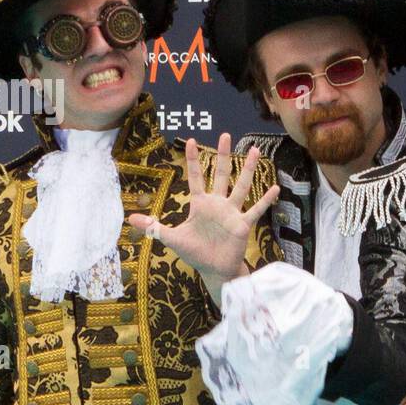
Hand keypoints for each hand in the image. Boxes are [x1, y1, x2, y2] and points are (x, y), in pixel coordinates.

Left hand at [128, 134, 279, 284]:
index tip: (192, 141)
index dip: (194, 160)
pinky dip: (265, 200)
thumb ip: (154, 227)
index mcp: (200, 204)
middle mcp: (217, 204)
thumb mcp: (172, 238)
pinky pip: (255, 209)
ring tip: (255, 150)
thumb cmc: (195, 253)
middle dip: (222, 155)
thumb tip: (130, 219)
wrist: (213, 270)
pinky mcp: (242, 224)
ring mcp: (231, 212)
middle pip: (221, 174)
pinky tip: (275, 188)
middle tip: (225, 134)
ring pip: (241, 185)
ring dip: (247, 169)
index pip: (196, 177)